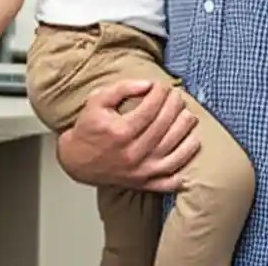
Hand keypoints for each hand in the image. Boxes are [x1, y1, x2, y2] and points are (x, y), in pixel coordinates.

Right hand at [55, 80, 199, 192]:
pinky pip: (171, 179)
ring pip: (174, 151)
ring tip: (189, 117)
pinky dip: (184, 165)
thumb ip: (121, 89)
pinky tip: (191, 147)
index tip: (163, 86)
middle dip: (175, 107)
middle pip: (164, 127)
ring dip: (186, 131)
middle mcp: (133, 152)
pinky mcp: (144, 183)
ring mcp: (141, 171)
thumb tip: (148, 84)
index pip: (150, 109)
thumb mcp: (97, 101)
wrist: (77, 161)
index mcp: (120, 131)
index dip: (160, 94)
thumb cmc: (88, 129)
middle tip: (178, 97)